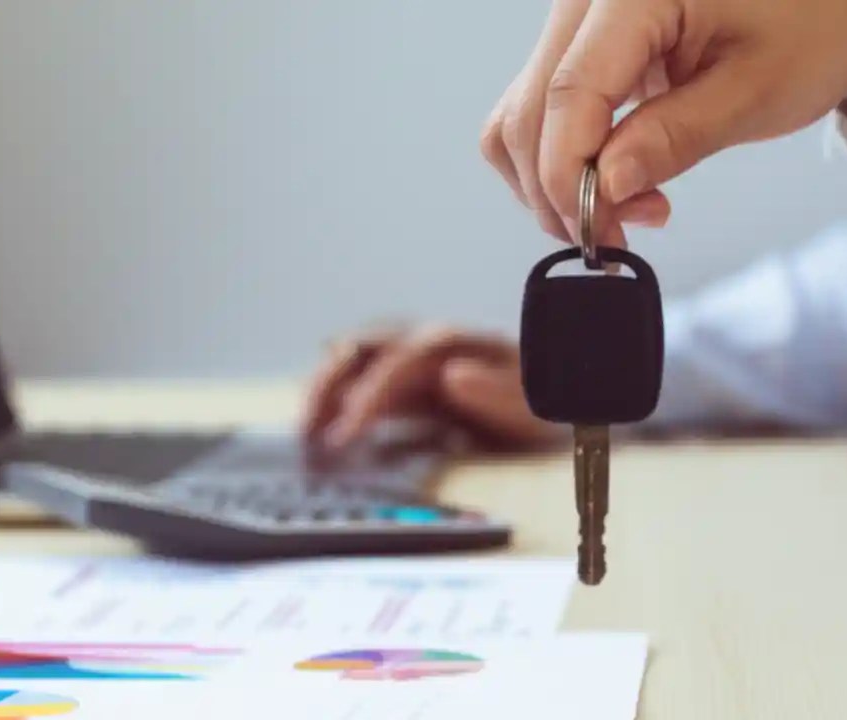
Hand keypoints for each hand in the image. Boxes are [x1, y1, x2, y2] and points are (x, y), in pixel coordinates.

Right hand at [301, 326, 562, 460]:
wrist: (545, 413)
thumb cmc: (538, 406)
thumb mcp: (532, 403)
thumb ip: (498, 390)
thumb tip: (454, 376)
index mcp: (454, 345)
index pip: (400, 357)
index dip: (370, 391)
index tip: (348, 430)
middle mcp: (422, 347)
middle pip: (361, 349)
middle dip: (328, 386)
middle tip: (306, 431)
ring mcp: (405, 365)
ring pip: (348, 364)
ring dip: (321, 394)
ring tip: (301, 436)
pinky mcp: (395, 390)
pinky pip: (353, 388)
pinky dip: (330, 408)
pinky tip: (315, 436)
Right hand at [481, 0, 846, 247]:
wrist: (832, 1)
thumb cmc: (815, 25)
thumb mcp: (760, 90)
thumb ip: (675, 136)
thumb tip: (605, 188)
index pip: (569, 93)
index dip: (570, 176)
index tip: (599, 234)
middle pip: (528, 112)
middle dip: (561, 191)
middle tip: (620, 235)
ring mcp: (575, 21)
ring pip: (520, 119)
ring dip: (556, 183)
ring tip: (631, 207)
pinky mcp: (577, 49)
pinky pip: (537, 113)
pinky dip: (563, 162)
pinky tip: (616, 179)